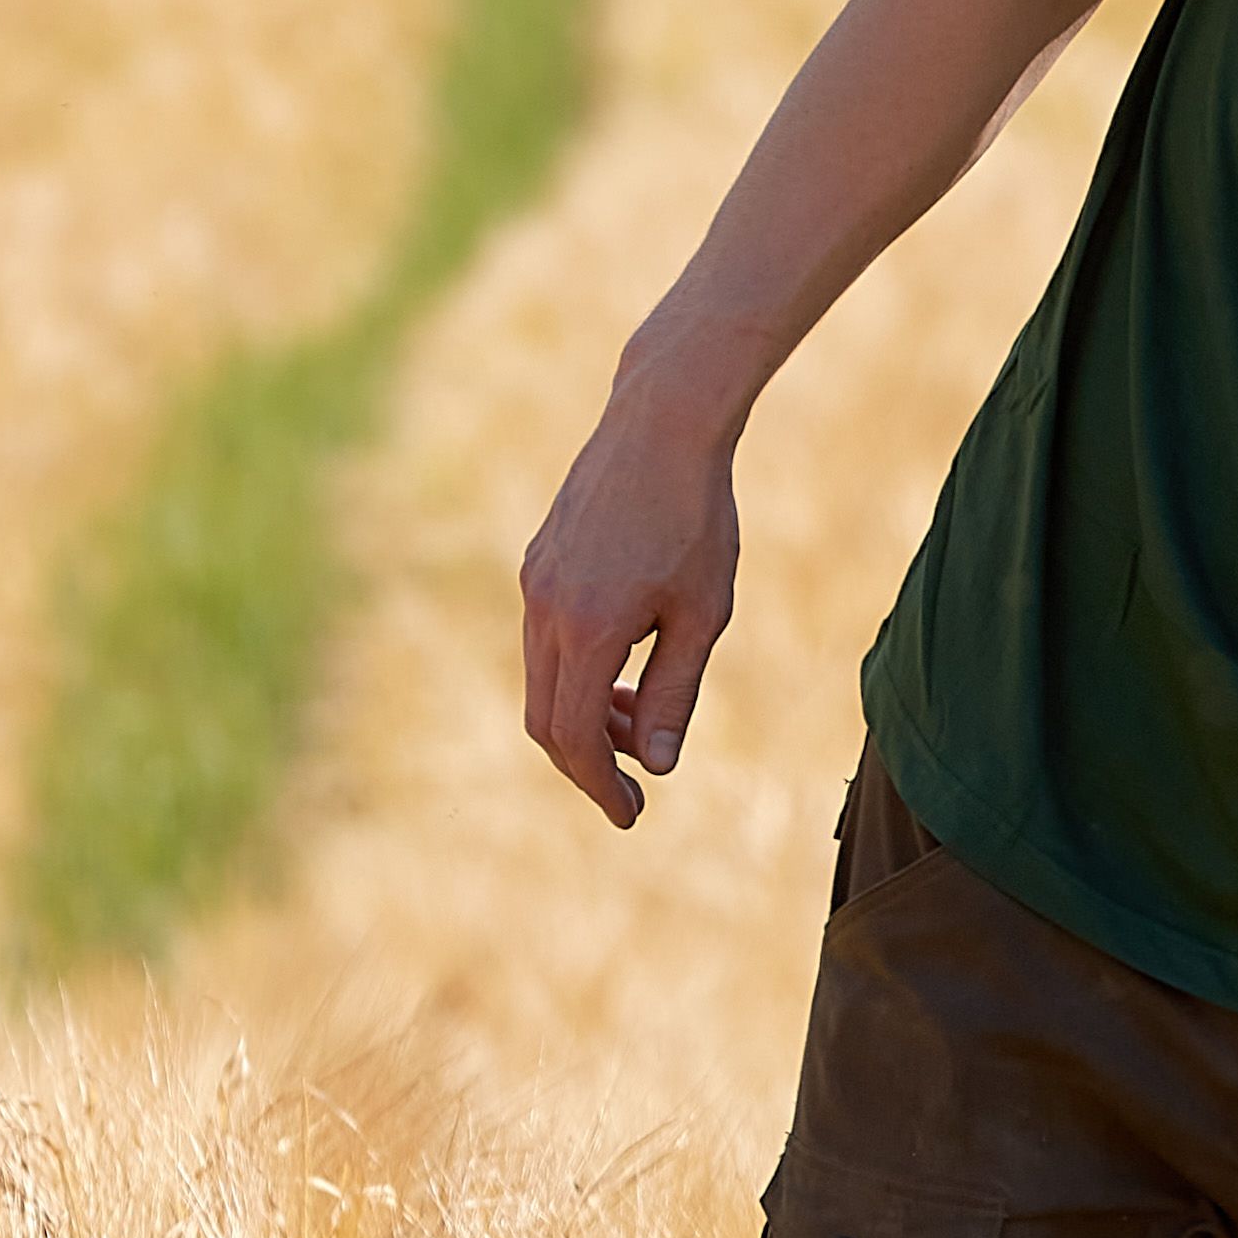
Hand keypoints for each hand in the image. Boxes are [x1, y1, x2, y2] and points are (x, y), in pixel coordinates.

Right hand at [513, 377, 747, 830]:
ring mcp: (534, 582)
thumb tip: (658, 765)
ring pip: (542, 679)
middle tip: (634, 784)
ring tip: (642, 717)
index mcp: (588, 628)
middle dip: (587, 761)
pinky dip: (577, 671)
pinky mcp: (538, 561)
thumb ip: (676, 692)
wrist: (662, 423)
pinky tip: (626, 661)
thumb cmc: (697, 517)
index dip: (600, 785)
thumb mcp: (703, 613)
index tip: (632, 814)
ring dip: (585, 714)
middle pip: (546, 719)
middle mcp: (546, 610)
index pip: (575, 737)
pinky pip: (545, 639)